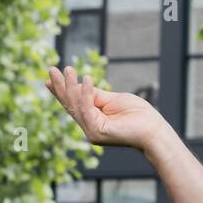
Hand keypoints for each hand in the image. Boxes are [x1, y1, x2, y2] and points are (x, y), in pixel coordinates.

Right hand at [45, 65, 165, 150]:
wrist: (153, 129)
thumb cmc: (137, 114)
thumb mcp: (113, 99)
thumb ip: (95, 94)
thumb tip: (79, 84)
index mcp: (92, 120)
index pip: (73, 104)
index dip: (61, 91)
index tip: (49, 79)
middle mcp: (89, 127)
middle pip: (70, 105)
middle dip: (60, 87)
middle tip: (51, 69)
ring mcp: (92, 132)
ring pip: (76, 106)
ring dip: (70, 86)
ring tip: (67, 69)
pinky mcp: (97, 133)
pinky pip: (88, 109)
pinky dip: (85, 93)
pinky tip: (86, 78)